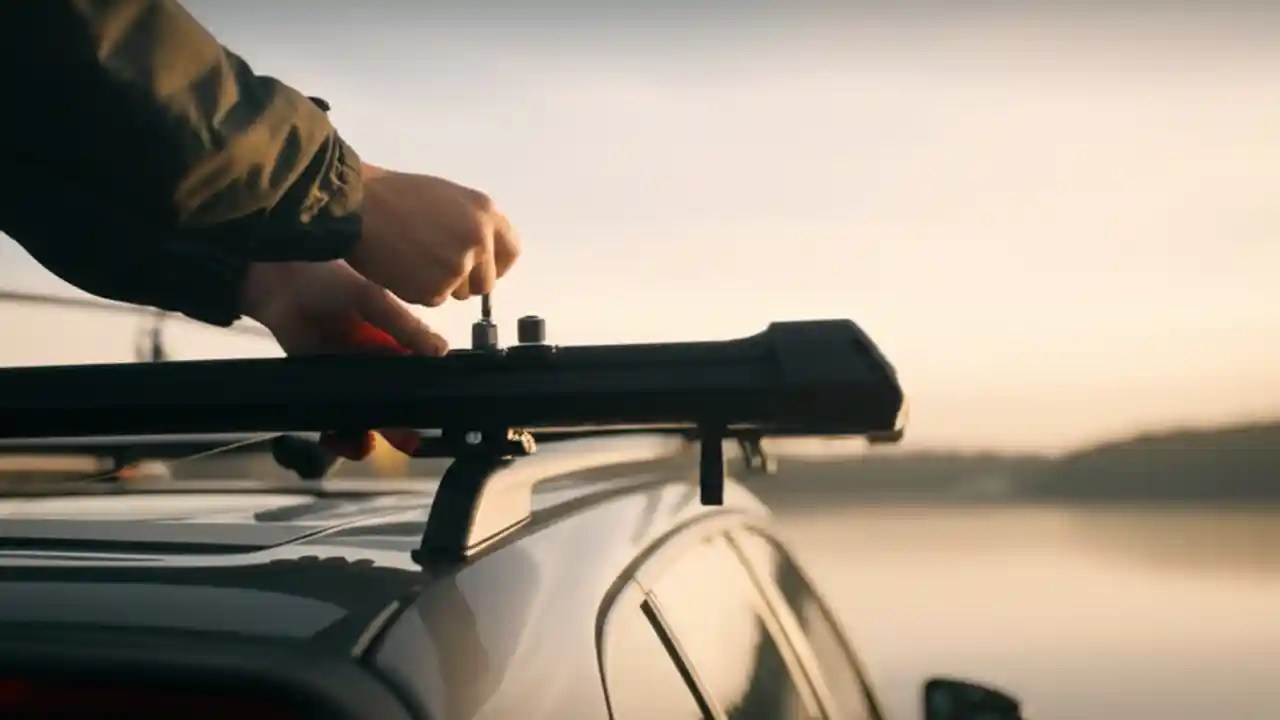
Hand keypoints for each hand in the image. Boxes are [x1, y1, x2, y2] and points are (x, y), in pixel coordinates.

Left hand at [240, 260, 444, 458]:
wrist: (276, 286)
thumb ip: (405, 327)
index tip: (432, 415)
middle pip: (393, 402)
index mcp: (392, 341)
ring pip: (364, 415)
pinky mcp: (320, 388)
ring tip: (366, 444)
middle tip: (409, 443)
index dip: (424, 395)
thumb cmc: (327, 281)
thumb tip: (442, 351)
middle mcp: (373, 363)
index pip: (416, 374)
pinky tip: (337, 438)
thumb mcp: (373, 300)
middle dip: (401, 426)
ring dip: (368, 434)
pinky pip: (333, 417)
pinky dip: (337, 434)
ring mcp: (346, 378)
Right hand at [346, 163, 520, 305]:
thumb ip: (471, 224)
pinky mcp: (437, 288)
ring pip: (458, 293)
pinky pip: (433, 299)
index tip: (481, 270)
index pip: (511, 252)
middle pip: (486, 282)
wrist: (358, 204)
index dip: (496, 265)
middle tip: (432, 264)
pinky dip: (417, 290)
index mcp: (486, 212)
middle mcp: (479, 240)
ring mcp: (459, 266)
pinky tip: (400, 266)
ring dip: (438, 285)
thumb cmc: (395, 196)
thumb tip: (483, 253)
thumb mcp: (447, 198)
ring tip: (411, 256)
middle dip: (463, 281)